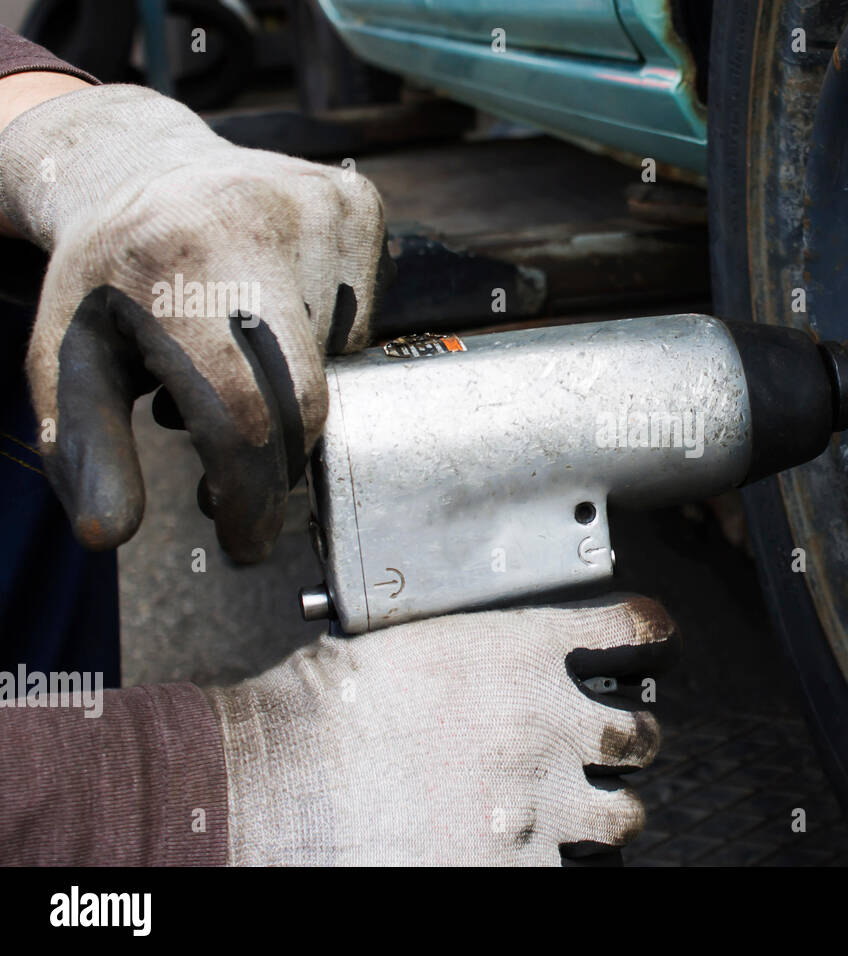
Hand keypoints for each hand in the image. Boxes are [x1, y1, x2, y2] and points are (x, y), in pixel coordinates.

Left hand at [0, 83, 388, 560]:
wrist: (142, 165)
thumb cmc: (107, 278)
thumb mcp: (68, 358)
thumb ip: (87, 447)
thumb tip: (109, 534)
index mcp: (175, 258)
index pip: (243, 410)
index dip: (250, 493)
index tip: (245, 539)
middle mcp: (258, 217)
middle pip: (303, 397)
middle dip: (272, 458)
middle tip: (235, 480)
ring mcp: (321, 208)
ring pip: (338, 364)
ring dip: (292, 391)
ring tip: (233, 360)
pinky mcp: (359, 206)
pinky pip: (361, 323)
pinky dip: (323, 344)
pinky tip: (273, 310)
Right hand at [203, 596, 676, 865]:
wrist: (279, 786)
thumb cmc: (322, 712)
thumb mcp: (405, 646)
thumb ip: (466, 651)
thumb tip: (477, 663)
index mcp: (522, 655)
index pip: (629, 632)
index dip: (649, 635)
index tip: (653, 639)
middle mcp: (548, 728)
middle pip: (639, 735)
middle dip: (629, 741)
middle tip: (607, 745)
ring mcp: (539, 807)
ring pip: (621, 817)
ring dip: (607, 812)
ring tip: (583, 813)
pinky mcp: (517, 870)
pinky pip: (572, 872)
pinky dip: (559, 863)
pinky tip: (534, 854)